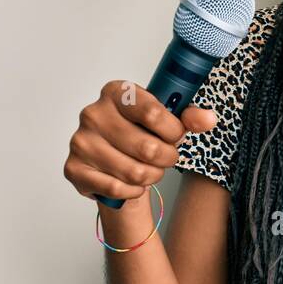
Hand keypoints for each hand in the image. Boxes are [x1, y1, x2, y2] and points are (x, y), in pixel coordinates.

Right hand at [63, 80, 218, 202]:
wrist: (115, 164)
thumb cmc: (143, 136)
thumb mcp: (168, 121)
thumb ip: (190, 117)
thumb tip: (208, 119)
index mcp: (116, 92)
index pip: (153, 112)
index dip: (172, 131)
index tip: (175, 135)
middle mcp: (93, 113)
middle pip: (147, 147)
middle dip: (167, 158)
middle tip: (166, 158)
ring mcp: (80, 141)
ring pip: (134, 172)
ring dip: (152, 176)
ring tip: (150, 170)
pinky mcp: (74, 169)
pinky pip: (117, 188)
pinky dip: (133, 191)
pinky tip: (132, 183)